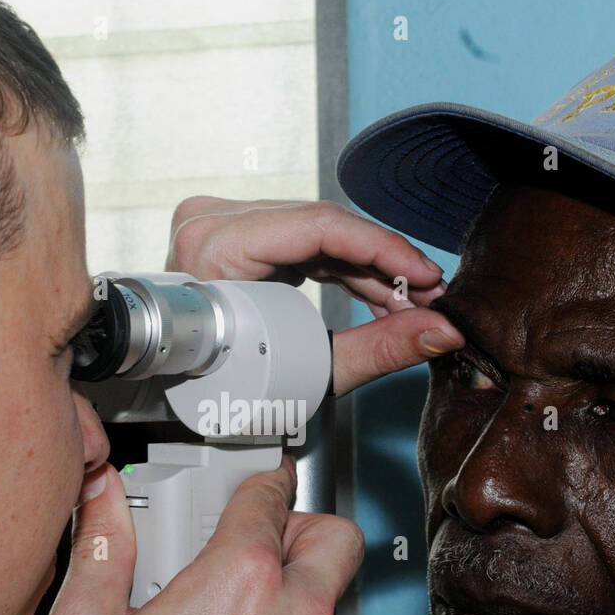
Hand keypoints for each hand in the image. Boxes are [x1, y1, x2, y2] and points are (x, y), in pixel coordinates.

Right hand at [47, 456, 362, 614]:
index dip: (252, 474)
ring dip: (294, 575)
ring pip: (328, 589)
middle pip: (334, 534)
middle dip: (301, 518)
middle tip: (255, 527)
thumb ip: (98, 548)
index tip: (239, 477)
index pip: (269, 493)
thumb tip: (99, 500)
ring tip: (229, 588)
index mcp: (239, 582)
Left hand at [166, 197, 465, 393]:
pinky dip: (344, 269)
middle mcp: (213, 223)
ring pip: (320, 234)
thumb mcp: (304, 372)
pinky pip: (304, 242)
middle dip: (385, 266)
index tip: (425, 275)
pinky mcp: (235, 235)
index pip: (319, 226)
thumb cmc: (217, 386)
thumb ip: (377, 349)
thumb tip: (441, 331)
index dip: (382, 248)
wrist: (174, 391)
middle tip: (429, 298)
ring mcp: (221, 225)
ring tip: (410, 304)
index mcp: (214, 246)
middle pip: (324, 228)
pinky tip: (380, 294)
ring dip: (370, 270)